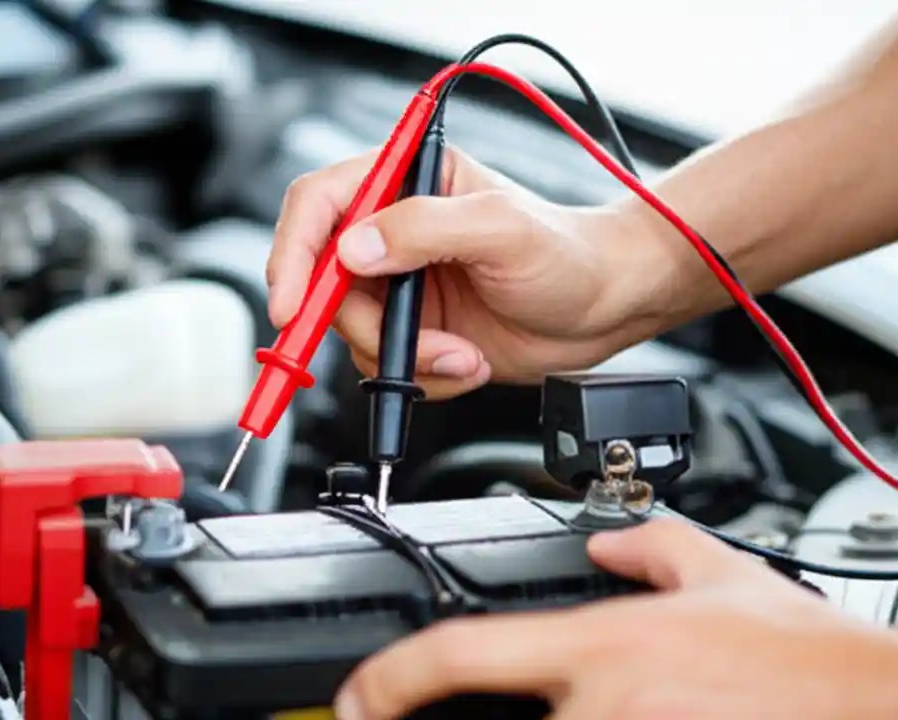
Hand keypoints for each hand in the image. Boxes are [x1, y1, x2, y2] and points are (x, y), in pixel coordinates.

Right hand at [267, 148, 679, 398]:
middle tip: (398, 344)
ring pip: (351, 330)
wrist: (604, 310)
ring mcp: (400, 283)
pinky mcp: (412, 331)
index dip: (294, 250)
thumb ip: (422, 228)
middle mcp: (394, 230)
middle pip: (322, 277)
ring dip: (403, 356)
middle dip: (360, 322)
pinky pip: (382, 363)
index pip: (320, 201)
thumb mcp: (499, 229)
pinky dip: (420, 376)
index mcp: (408, 180)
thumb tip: (354, 248)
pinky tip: (465, 361)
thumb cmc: (568, 253)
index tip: (292, 302)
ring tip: (459, 353)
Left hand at [334, 518, 897, 718]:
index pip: (458, 654)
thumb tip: (609, 545)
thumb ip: (649, 546)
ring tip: (586, 709)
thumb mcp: (719, 570)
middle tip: (436, 719)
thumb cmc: (806, 656)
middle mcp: (597, 706)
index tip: (354, 700)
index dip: (386, 681)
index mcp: (599, 644)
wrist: (884, 709)